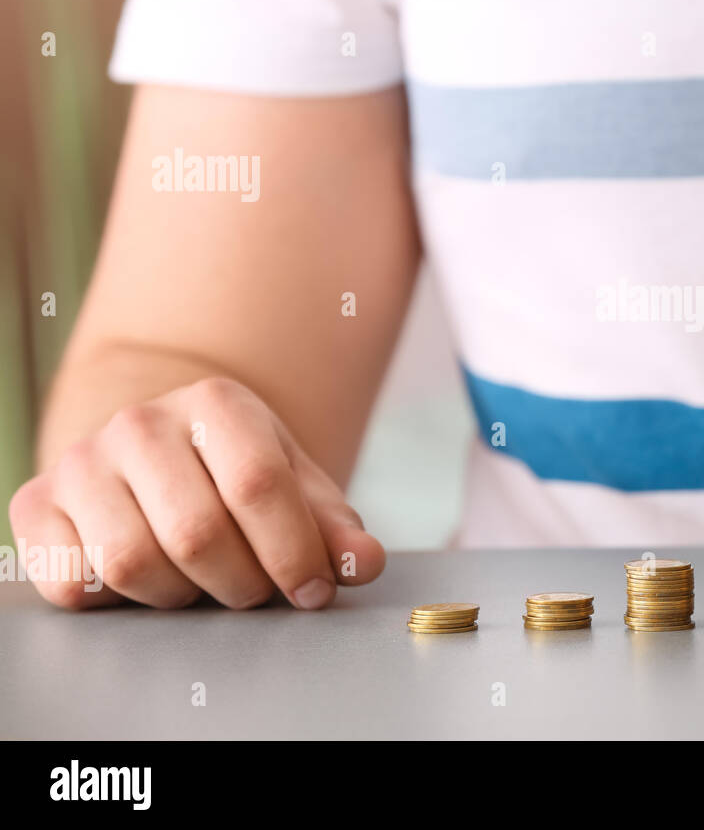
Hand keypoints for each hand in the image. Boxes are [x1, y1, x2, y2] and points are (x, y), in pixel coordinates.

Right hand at [8, 377, 384, 609]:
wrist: (157, 449)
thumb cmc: (236, 472)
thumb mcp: (295, 484)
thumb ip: (334, 526)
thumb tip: (363, 563)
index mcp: (216, 404)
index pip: (258, 486)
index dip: (293, 552)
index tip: (312, 589)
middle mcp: (140, 423)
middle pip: (198, 534)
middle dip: (242, 583)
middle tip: (256, 588)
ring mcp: (81, 461)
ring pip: (134, 565)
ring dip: (182, 595)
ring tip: (202, 580)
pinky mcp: (37, 504)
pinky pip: (76, 584)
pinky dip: (119, 602)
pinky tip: (149, 576)